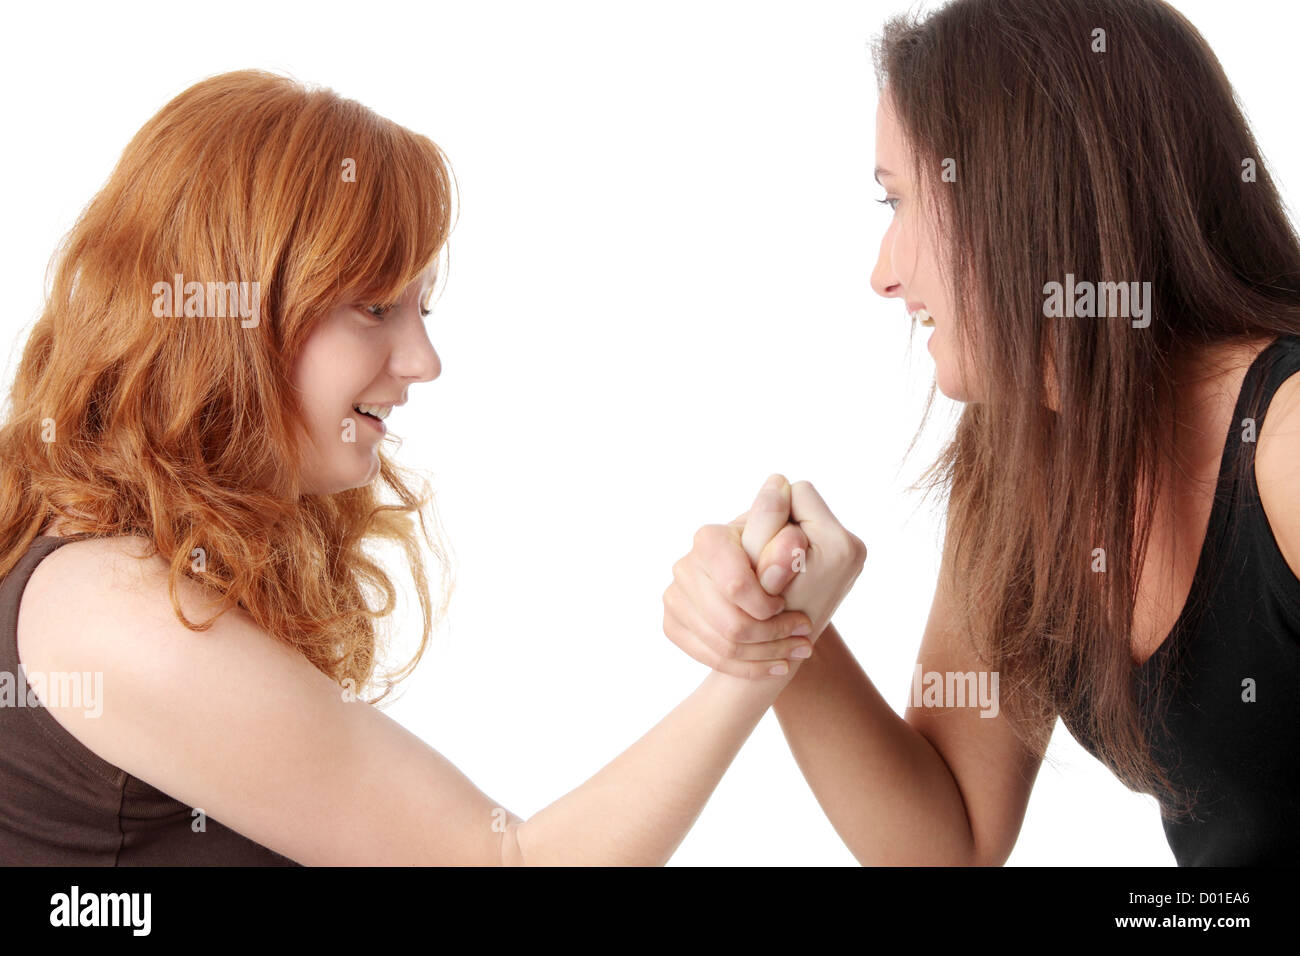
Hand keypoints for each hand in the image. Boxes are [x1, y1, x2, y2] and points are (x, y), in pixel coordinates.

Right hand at [663, 474, 864, 677]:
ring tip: (798, 652)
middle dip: (771, 636)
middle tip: (805, 636)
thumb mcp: (796, 543)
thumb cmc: (794, 565)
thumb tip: (779, 480)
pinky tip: (778, 664)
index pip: (735, 584)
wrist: (772, 601)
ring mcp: (674, 593)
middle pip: (728, 622)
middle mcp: (684, 563)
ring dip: (765, 655)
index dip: (767, 604)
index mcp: (711, 537)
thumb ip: (781, 525)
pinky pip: (706, 655)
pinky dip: (746, 667)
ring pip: (720, 644)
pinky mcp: (674, 620)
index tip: (790, 605)